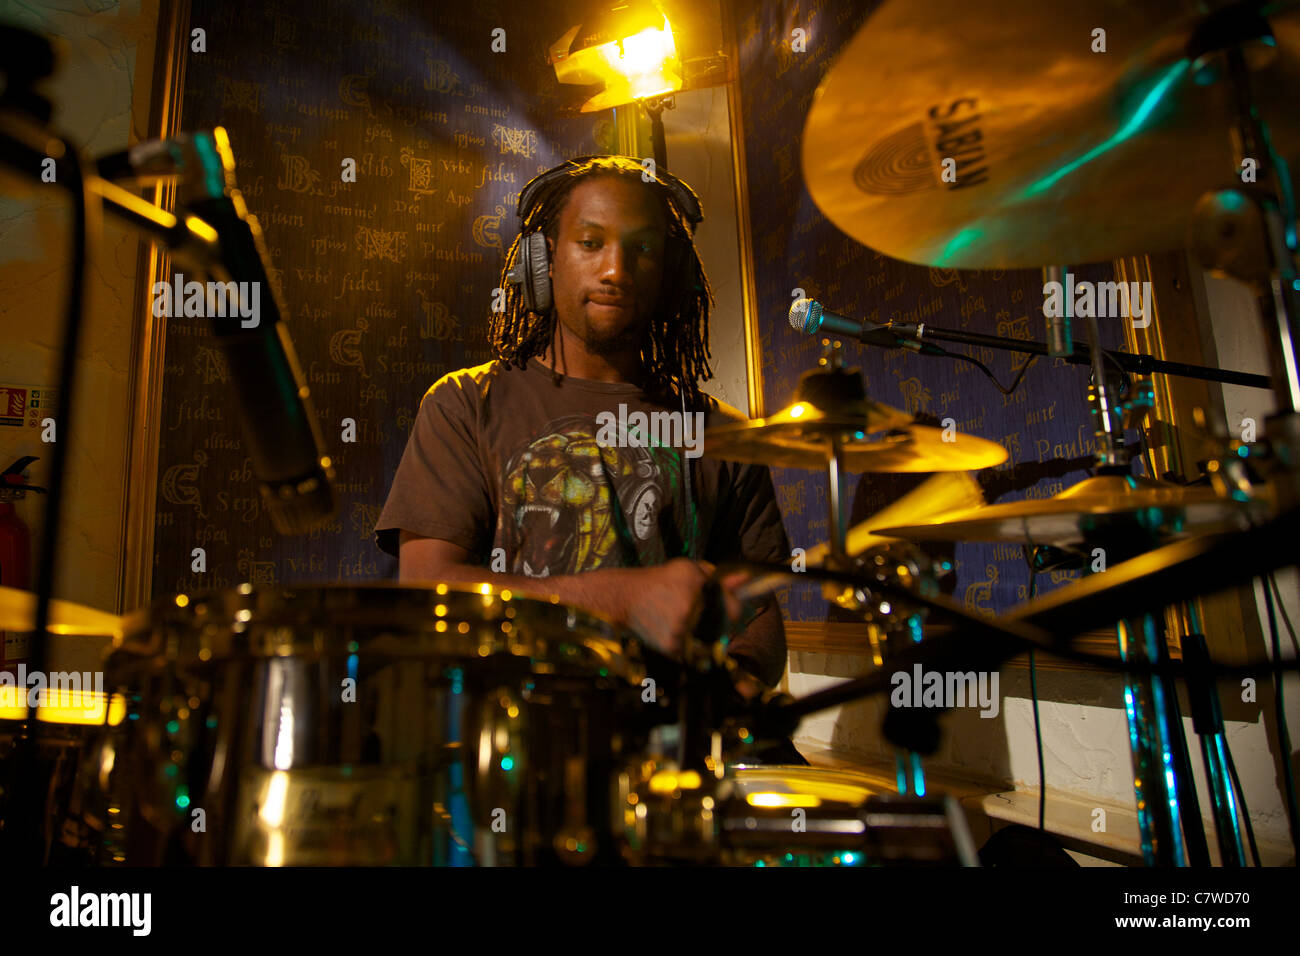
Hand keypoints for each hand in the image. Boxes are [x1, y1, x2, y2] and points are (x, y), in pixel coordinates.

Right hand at [624, 559, 749, 656]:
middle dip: (718, 623)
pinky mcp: (673, 647)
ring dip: (702, 634)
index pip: (735, 610)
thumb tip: (745, 580)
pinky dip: (687, 643)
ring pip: (708, 641)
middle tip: (697, 614)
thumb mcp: (688, 570)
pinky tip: (671, 629)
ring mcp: (682, 630)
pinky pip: (692, 650)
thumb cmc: (659, 581)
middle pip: (724, 628)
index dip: (732, 610)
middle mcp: (692, 608)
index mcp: (699, 586)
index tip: (727, 609)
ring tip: (679, 619)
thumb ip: (718, 577)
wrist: (624, 599)